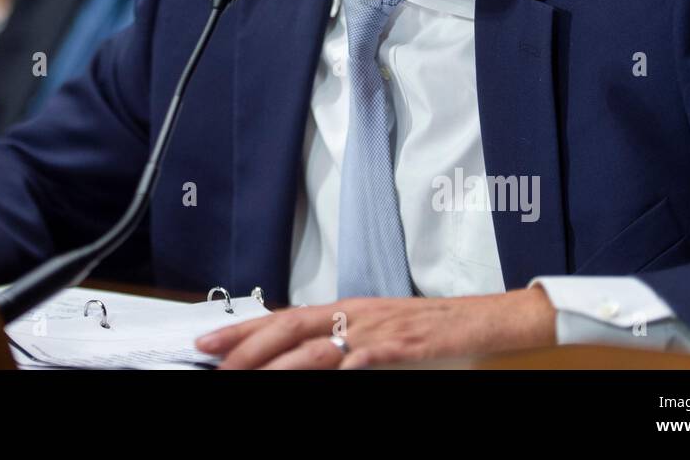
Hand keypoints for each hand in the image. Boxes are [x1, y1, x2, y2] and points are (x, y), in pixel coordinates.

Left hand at [195, 287, 555, 368]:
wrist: (480, 318)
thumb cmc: (429, 330)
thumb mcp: (375, 332)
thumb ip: (338, 343)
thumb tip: (296, 358)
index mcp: (345, 310)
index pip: (283, 317)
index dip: (244, 330)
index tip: (209, 343)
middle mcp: (354, 314)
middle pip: (290, 327)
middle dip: (247, 346)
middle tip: (213, 363)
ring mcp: (378, 328)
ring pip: (317, 345)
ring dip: (279, 365)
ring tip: (248, 379)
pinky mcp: (404, 344)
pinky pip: (367, 356)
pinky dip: (343, 366)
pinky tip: (327, 376)